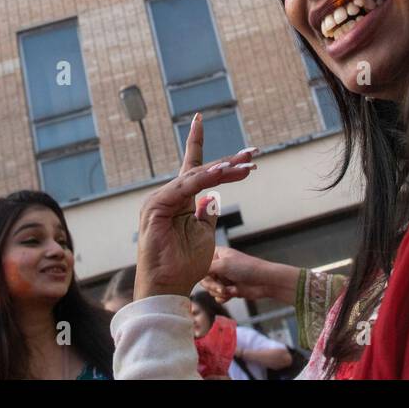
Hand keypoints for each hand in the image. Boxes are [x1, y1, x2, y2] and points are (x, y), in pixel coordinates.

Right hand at [134, 112, 257, 299]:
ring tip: (245, 165)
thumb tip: (214, 196)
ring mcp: (159, 199)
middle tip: (253, 152)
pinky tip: (221, 173)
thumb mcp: (203, 234)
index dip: (196, 142)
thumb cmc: (184, 265)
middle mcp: (168, 194)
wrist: (167, 287)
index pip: (191, 166)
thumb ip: (207, 213)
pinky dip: (204, 179)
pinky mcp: (156, 206)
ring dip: (222, 170)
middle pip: (200, 170)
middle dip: (228, 161)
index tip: (200, 119)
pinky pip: (185, 187)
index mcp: (178, 200)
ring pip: (195, 176)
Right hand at [201, 247, 298, 303]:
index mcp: (216, 253)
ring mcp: (223, 277)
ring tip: (228, 291)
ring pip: (209, 288)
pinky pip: (217, 296)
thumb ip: (204, 268)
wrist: (264, 282)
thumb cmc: (246, 268)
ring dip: (218, 292)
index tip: (205, 276)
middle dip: (211, 285)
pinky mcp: (228, 289)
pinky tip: (232, 294)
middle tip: (221, 288)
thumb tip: (190, 270)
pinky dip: (223, 297)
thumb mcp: (223, 265)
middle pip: (203, 278)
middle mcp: (218, 265)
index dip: (200, 271)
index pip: (199, 263)